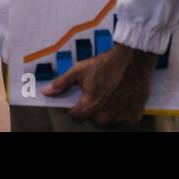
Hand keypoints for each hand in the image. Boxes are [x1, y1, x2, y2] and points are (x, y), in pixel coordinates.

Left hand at [42, 43, 156, 125]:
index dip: (75, 107)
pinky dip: (123, 110)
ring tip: (112, 92)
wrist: (132, 59)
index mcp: (90, 105)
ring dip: (108, 109)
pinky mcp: (133, 116)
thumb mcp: (80, 70)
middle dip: (93, 107)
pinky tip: (122, 96)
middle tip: (98, 91)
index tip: (80, 99)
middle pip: (93, 118)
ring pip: (108, 118)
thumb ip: (62, 83)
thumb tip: (46, 92)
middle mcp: (105, 115)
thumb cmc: (105, 64)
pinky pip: (124, 119)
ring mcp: (120, 117)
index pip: (76, 116)